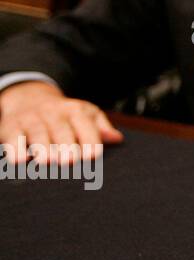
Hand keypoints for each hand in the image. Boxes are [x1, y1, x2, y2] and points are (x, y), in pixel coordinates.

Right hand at [0, 81, 121, 162]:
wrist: (28, 96)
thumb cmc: (63, 113)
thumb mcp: (85, 113)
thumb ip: (100, 127)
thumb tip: (117, 138)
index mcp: (75, 110)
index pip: (85, 125)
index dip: (89, 140)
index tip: (93, 156)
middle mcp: (53, 112)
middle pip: (61, 129)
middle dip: (65, 145)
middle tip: (69, 162)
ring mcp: (30, 118)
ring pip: (37, 132)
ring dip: (41, 147)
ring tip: (47, 162)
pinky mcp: (10, 125)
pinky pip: (12, 136)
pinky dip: (14, 148)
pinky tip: (18, 160)